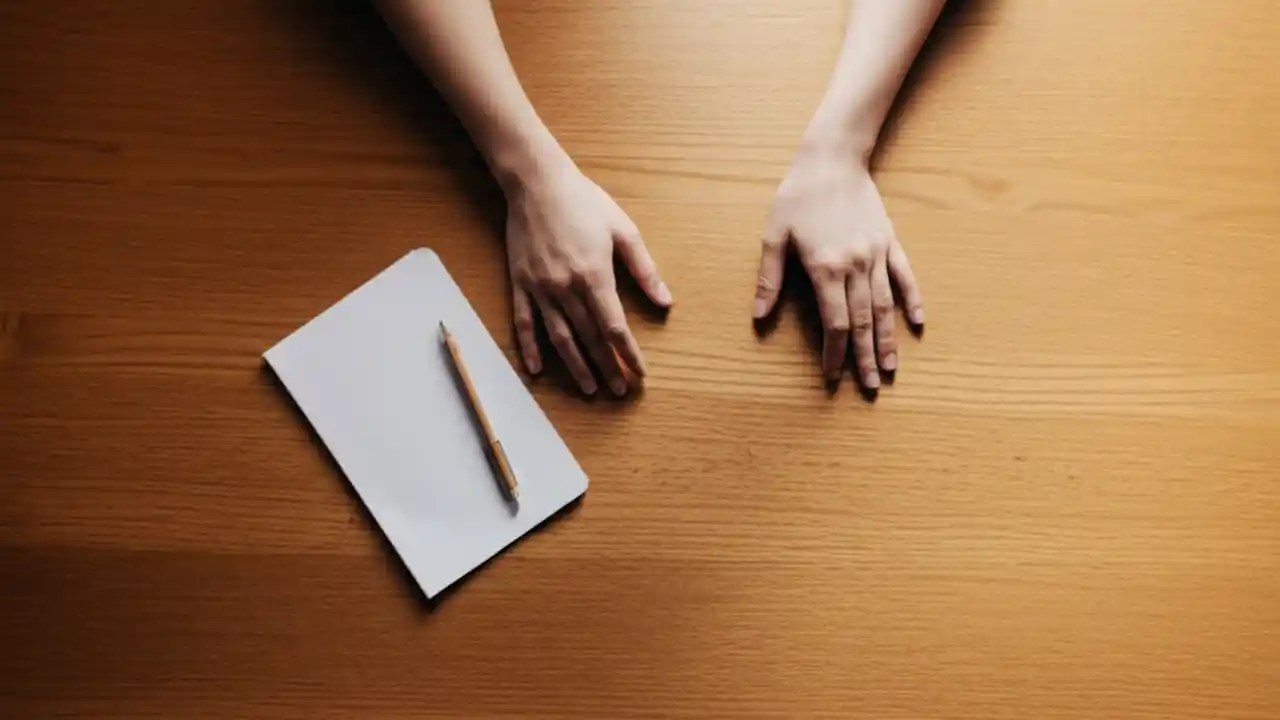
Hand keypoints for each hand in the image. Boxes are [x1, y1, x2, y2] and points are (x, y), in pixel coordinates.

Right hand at [505, 157, 671, 395]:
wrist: (536, 182)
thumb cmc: (584, 202)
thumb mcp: (623, 230)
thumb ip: (645, 269)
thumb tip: (666, 301)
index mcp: (595, 276)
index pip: (614, 327)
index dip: (629, 354)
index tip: (640, 373)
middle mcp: (566, 288)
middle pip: (590, 338)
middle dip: (607, 367)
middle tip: (619, 390)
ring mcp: (540, 288)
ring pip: (560, 337)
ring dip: (575, 366)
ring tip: (588, 389)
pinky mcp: (520, 283)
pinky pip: (524, 323)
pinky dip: (530, 348)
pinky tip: (538, 370)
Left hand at [753, 147, 923, 388]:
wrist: (831, 158)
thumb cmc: (796, 196)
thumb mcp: (774, 235)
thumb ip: (769, 278)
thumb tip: (759, 316)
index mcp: (825, 267)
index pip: (834, 322)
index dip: (834, 352)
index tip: (832, 376)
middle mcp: (855, 265)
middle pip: (864, 322)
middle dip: (865, 357)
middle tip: (869, 386)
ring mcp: (876, 254)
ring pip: (886, 306)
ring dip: (889, 340)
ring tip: (892, 369)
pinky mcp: (889, 241)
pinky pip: (905, 276)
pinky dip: (912, 300)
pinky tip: (916, 324)